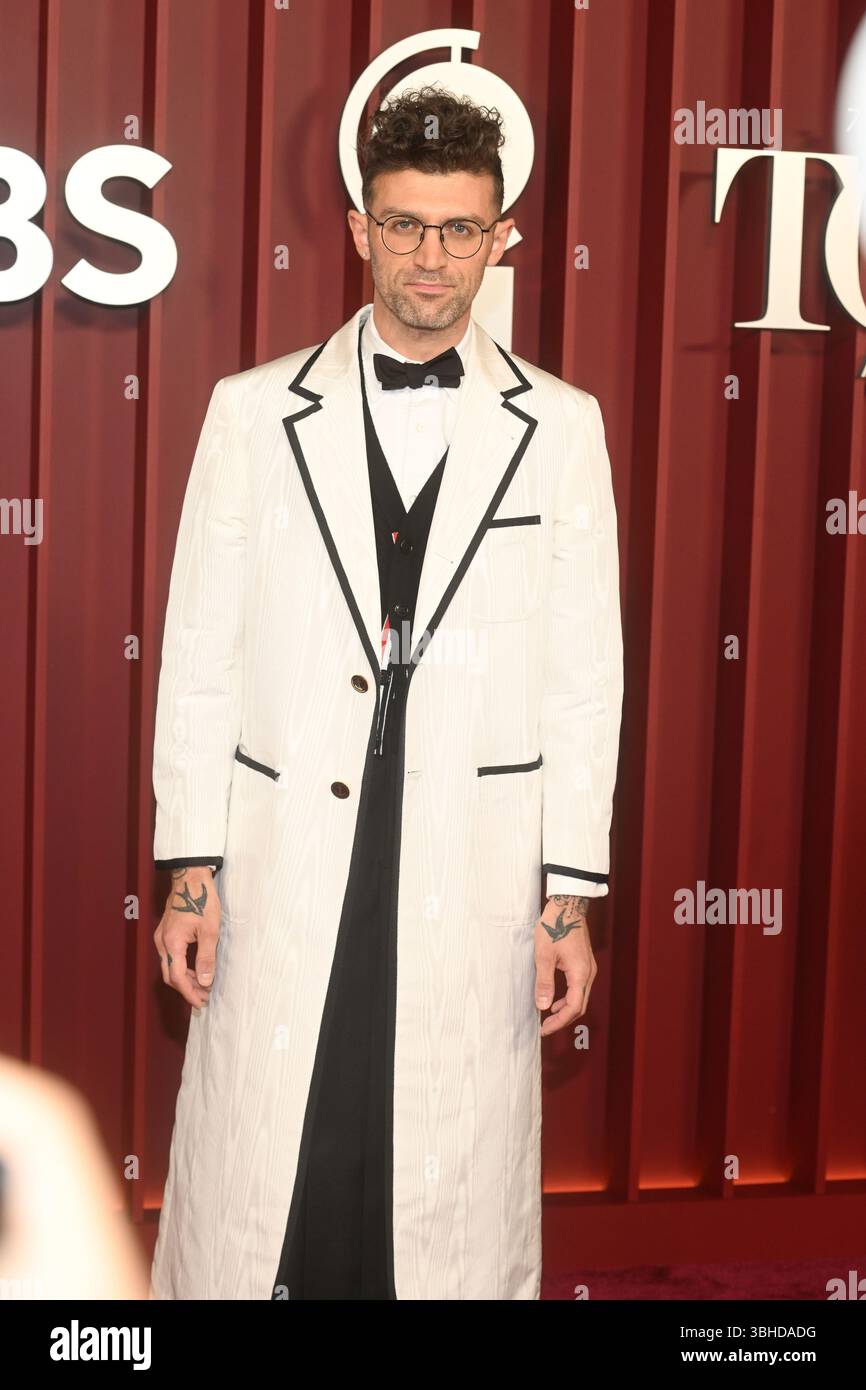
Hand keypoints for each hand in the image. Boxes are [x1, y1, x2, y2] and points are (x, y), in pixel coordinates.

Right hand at [153, 867, 220, 1007]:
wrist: (190, 877)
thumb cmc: (201, 900)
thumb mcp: (210, 930)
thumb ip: (206, 958)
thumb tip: (205, 982)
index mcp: (171, 943)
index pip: (177, 977)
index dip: (188, 993)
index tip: (200, 1002)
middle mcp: (162, 942)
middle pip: (170, 975)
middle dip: (186, 989)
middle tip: (203, 998)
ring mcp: (161, 937)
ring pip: (169, 966)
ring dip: (185, 978)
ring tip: (203, 985)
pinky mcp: (165, 932)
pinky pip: (170, 956)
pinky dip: (182, 966)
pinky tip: (195, 968)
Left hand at [534, 895, 595, 1036]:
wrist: (568, 906)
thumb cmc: (555, 927)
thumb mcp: (544, 955)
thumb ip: (544, 982)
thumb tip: (543, 1006)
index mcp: (580, 974)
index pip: (573, 1007)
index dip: (559, 1022)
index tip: (544, 1030)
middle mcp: (588, 973)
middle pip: (579, 1006)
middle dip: (563, 1020)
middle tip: (546, 1027)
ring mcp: (588, 968)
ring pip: (580, 997)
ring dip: (566, 1009)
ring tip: (549, 1016)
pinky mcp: (584, 963)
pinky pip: (580, 987)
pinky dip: (568, 998)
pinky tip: (556, 999)